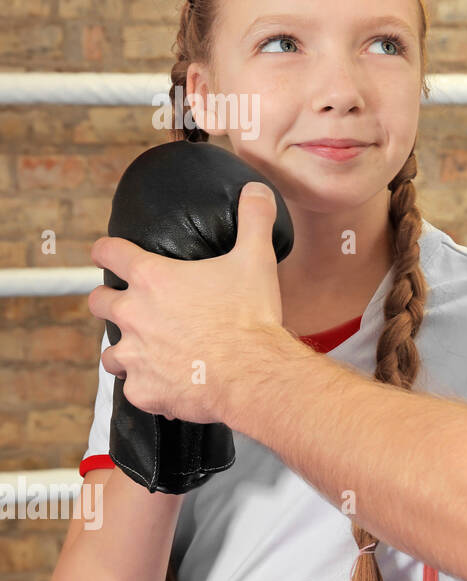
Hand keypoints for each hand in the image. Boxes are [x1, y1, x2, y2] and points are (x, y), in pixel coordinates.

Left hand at [88, 182, 284, 425]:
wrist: (253, 372)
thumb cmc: (250, 316)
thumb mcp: (256, 259)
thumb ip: (253, 220)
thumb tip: (256, 190)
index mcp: (153, 279)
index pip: (109, 253)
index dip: (105, 250)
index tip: (106, 253)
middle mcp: (134, 315)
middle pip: (97, 302)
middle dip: (108, 301)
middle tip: (131, 306)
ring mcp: (135, 356)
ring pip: (110, 353)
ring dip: (125, 350)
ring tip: (147, 352)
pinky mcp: (144, 390)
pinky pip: (135, 389)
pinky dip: (149, 386)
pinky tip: (169, 384)